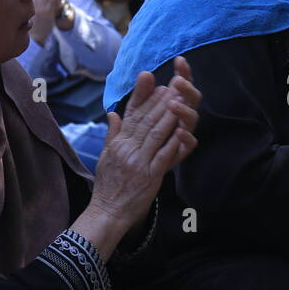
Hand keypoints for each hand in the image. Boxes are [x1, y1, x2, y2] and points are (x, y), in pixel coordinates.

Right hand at [77, 56, 200, 252]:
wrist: (107, 211)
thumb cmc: (108, 185)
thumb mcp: (105, 155)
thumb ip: (112, 133)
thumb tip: (113, 113)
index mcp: (118, 142)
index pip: (130, 113)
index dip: (142, 95)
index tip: (152, 78)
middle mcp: (126, 148)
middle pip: (145, 118)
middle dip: (160, 99)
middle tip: (173, 83)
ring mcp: (138, 160)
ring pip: (155, 132)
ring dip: (169, 114)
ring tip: (180, 98)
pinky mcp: (149, 174)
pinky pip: (164, 154)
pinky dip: (174, 141)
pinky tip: (183, 129)